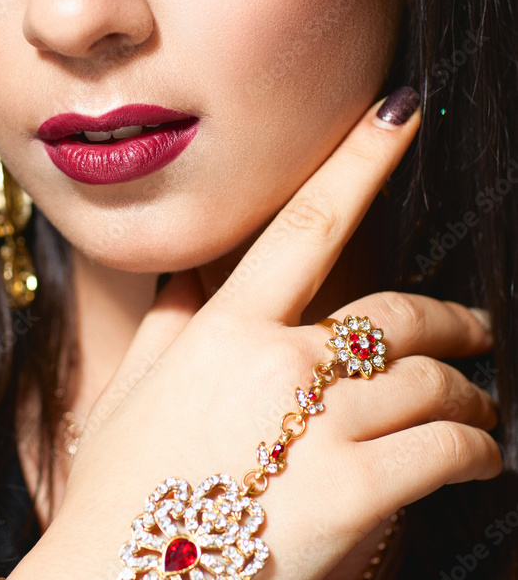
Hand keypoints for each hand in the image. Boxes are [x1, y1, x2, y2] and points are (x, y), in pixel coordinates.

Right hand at [7, 90, 500, 579]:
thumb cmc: (121, 490)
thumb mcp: (134, 387)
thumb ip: (171, 318)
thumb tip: (190, 269)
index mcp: (227, 328)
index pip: (308, 221)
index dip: (360, 158)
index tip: (401, 112)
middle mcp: (277, 361)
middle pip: (394, 315)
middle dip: (452, 320)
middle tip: (477, 330)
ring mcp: (314, 425)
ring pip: (428, 383)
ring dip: (469, 394)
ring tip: (480, 407)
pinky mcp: (348, 492)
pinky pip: (440, 450)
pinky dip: (475, 448)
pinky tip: (482, 455)